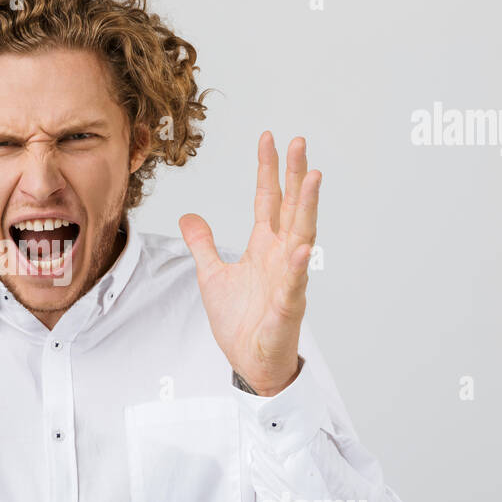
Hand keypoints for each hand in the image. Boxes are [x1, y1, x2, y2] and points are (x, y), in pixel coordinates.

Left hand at [179, 131, 320, 395]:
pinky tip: (302, 248)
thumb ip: (203, 245)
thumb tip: (189, 217)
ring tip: (312, 178)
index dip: (268, 170)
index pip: (269, 200)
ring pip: (301, 238)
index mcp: (265, 248)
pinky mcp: (287, 308)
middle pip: (290, 209)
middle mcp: (281, 258)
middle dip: (295, 176)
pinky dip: (298, 268)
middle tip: (299, 142)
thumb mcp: (211, 276)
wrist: (250, 363)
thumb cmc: (240, 321)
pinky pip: (294, 285)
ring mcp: (288, 281)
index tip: (269, 139)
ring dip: (307, 208)